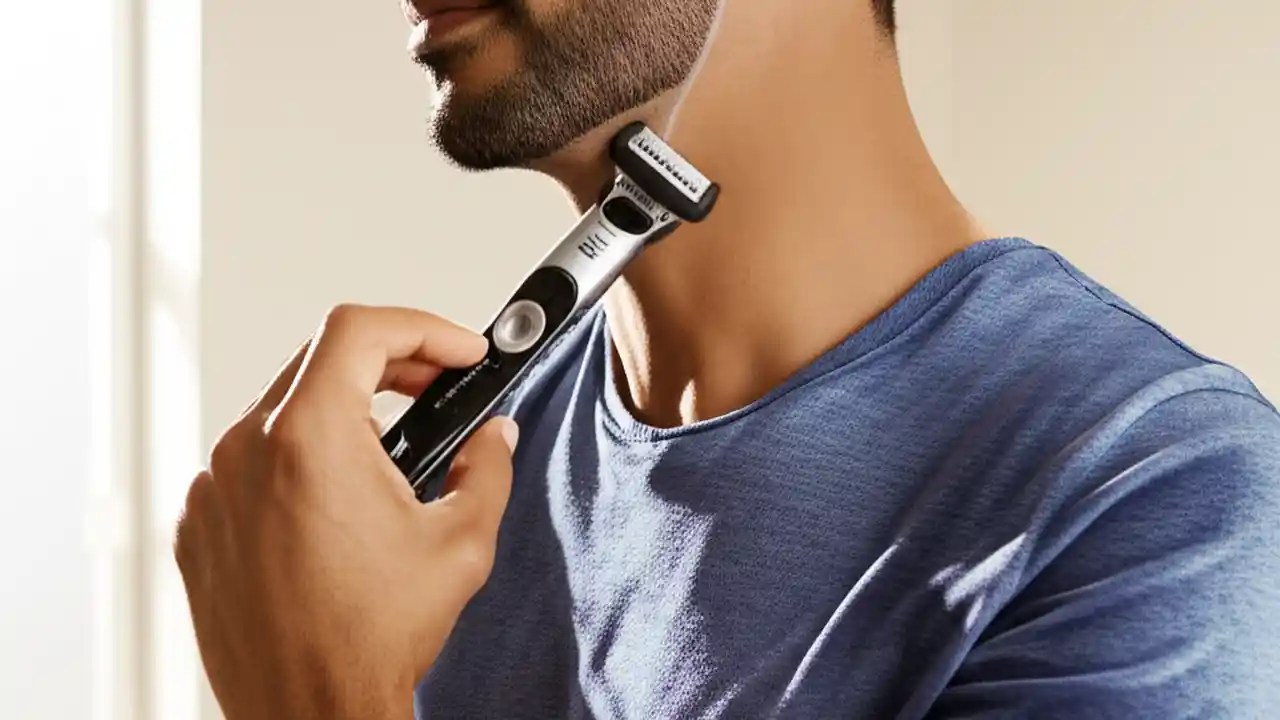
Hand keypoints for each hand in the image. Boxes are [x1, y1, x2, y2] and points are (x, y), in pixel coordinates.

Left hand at [174, 305, 518, 719]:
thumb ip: (487, 467)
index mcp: (310, 439)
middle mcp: (246, 451)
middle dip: (389, 365)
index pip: (359, 330)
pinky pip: (249, 461)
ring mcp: (213, 488)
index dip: (421, 328)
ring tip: (391, 454)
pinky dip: (297, 459)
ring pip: (281, 409)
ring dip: (342, 413)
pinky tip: (338, 501)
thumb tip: (493, 435)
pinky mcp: (200, 524)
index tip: (458, 351)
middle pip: (320, 361)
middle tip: (437, 388)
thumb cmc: (372, 640)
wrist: (308, 713)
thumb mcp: (461, 542)